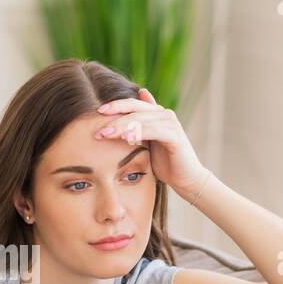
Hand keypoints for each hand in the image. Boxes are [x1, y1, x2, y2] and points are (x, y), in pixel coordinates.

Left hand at [95, 87, 212, 203]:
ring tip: (105, 134)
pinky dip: (139, 132)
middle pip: (134, 110)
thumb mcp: (145, 145)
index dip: (115, 106)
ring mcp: (171, 124)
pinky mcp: (175, 136)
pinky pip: (153, 130)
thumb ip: (135, 131)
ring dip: (121, 126)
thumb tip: (119, 124)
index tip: (97, 113)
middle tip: (97, 128)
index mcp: (156, 114)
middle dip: (113, 117)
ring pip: (141, 119)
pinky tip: (125, 138)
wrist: (185, 179)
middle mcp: (164, 115)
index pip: (132, 104)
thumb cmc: (164, 163)